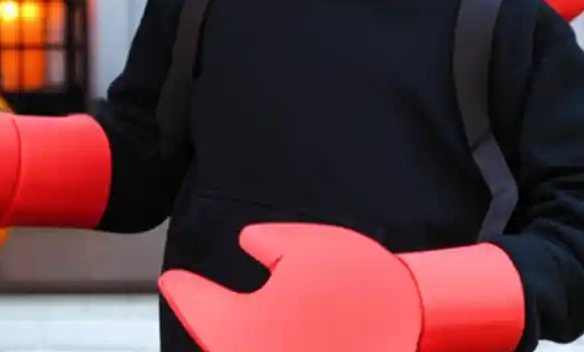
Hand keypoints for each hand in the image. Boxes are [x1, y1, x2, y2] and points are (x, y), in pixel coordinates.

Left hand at [159, 222, 422, 351]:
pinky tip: (290, 334)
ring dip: (241, 339)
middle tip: (207, 301)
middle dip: (211, 321)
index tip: (174, 280)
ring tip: (253, 321)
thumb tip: (247, 242)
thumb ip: (267, 243)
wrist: (409, 332)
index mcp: (235, 328)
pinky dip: (275, 343)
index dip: (185, 290)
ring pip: (243, 350)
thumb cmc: (357, 291)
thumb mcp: (305, 247)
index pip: (196, 308)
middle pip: (217, 341)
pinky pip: (278, 351)